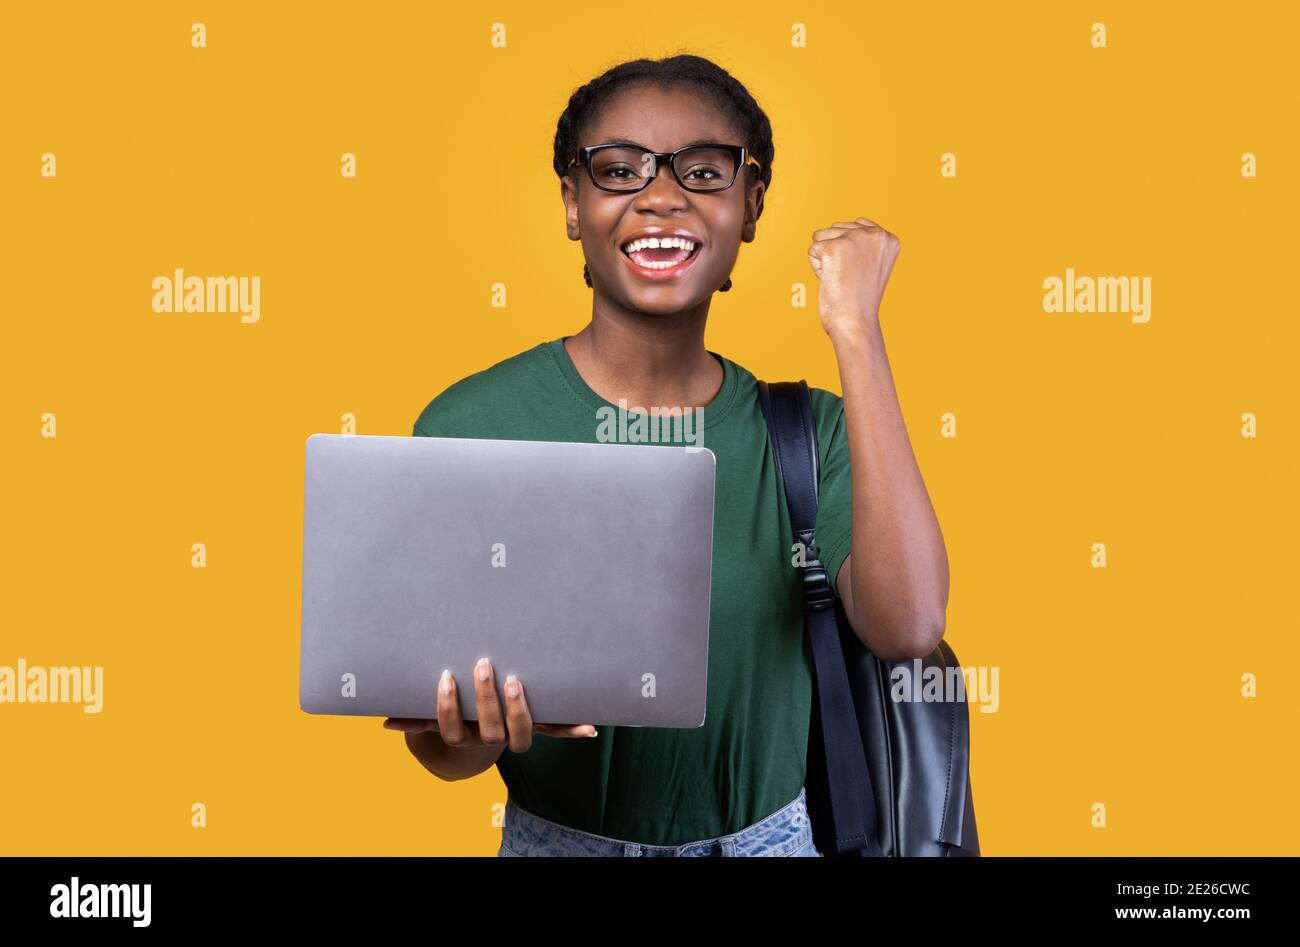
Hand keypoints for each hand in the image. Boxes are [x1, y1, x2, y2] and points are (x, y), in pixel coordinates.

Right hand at [382, 658, 597, 753]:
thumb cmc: (455, 711)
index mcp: (465, 734)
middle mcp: (491, 738)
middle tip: (483, 666)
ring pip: (522, 737)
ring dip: (520, 712)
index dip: (450, 709)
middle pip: (491, 732)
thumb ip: (415, 714)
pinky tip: (591, 727)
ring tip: (516, 681)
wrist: (481, 730)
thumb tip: (384, 722)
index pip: (455, 730)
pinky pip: (557, 731)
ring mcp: (517, 733)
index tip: (446, 679)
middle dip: (487, 700)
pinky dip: (573, 730)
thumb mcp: (435, 711)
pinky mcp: (539, 725)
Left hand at [808, 217, 899, 338]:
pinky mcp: (834, 248)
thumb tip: (839, 229)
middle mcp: (875, 234)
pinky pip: (812, 250)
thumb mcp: (871, 265)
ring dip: (824, 259)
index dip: (848, 250)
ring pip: (821, 236)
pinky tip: (832, 281)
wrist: (856, 322)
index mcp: (889, 238)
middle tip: (849, 278)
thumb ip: (863, 244)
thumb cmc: (860, 300)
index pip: (855, 225)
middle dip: (835, 252)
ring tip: (841, 279)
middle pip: (836, 228)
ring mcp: (855, 238)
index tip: (858, 271)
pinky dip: (816, 268)